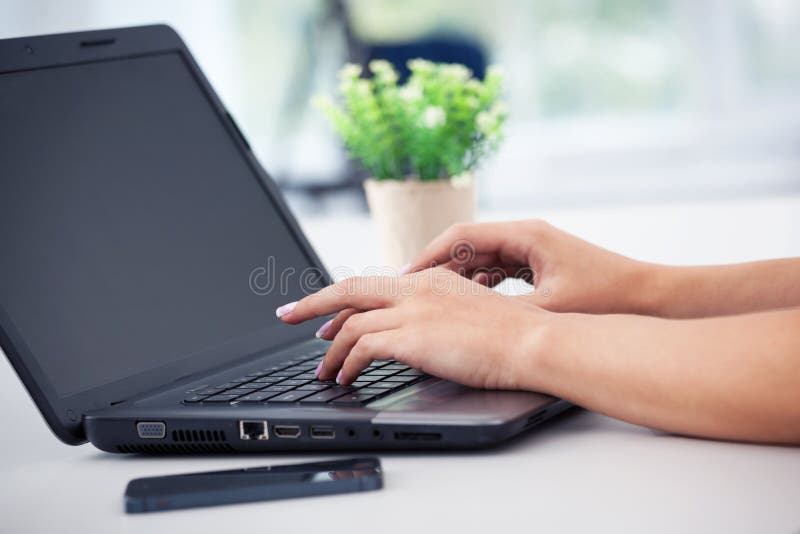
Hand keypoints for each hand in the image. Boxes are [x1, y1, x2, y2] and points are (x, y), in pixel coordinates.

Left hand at [275, 268, 547, 388]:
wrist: (533, 341)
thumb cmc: (512, 335)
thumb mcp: (468, 313)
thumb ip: (437, 316)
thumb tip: (416, 334)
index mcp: (428, 279)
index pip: (371, 284)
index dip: (341, 298)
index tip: (321, 310)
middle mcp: (415, 288)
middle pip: (347, 290)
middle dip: (311, 304)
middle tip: (287, 314)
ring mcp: (412, 310)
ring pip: (349, 323)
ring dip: (329, 350)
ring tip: (322, 371)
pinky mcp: (412, 336)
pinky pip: (361, 347)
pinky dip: (346, 364)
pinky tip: (345, 378)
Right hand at [407, 220, 651, 314]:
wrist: (653, 297)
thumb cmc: (608, 296)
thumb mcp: (549, 308)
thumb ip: (504, 310)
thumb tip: (462, 318)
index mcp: (525, 235)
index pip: (462, 235)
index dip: (429, 254)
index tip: (405, 275)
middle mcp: (526, 235)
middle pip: (468, 244)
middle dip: (438, 266)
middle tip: (409, 290)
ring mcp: (534, 248)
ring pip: (482, 257)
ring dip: (458, 275)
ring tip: (430, 298)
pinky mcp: (541, 264)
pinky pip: (500, 269)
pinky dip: (480, 282)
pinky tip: (467, 302)